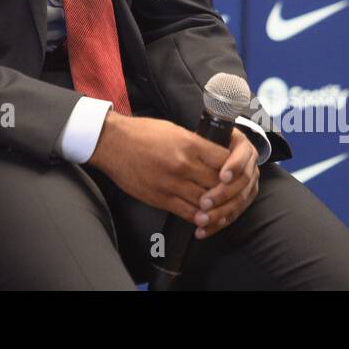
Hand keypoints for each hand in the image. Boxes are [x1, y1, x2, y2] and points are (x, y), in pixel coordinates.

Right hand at [88, 113, 258, 234]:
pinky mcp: (160, 197)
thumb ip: (195, 144)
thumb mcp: (174, 130)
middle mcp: (183, 165)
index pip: (224, 161)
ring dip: (216, 208)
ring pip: (205, 202)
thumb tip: (212, 156)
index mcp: (189, 144)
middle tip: (233, 194)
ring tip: (221, 209)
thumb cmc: (141, 133)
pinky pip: (186, 212)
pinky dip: (198, 218)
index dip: (235, 169)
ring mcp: (171, 183)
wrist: (112, 143)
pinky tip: (203, 218)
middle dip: (228, 190)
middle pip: (218, 183)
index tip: (236, 172)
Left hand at [190, 123, 258, 237]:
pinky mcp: (244, 200)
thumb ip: (207, 139)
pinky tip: (203, 230)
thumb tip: (194, 142)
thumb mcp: (211, 134)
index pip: (242, 157)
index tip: (222, 177)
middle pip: (242, 183)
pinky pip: (234, 214)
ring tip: (201, 219)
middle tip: (204, 203)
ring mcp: (250, 185)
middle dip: (223, 195)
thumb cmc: (211, 141)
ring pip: (239, 202)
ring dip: (220, 213)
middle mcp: (250, 167)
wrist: (225, 149)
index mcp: (243, 148)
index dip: (234, 167)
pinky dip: (218, 223)